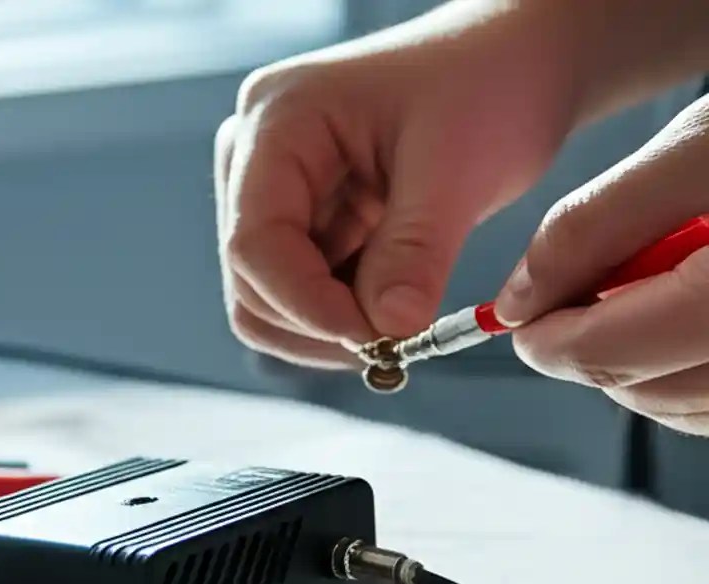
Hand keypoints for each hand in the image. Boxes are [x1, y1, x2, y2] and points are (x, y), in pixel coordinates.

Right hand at [214, 3, 577, 368]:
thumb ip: (416, 252)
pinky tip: (393, 307)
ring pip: (266, 297)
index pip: (255, 242)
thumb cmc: (487, 84)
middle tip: (395, 343)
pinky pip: (300, 290)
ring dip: (327, 328)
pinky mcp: (302, 218)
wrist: (512, 61)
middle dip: (318, 322)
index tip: (375, 338)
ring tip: (398, 326)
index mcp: (279, 123)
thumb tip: (388, 328)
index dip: (305, 303)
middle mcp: (256, 156)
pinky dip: (342, 314)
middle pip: (250, 279)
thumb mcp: (460, 167)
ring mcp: (274, 190)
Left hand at [496, 96, 708, 435]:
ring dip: (636, 370)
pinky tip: (681, 315)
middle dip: (588, 353)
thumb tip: (519, 299)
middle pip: (650, 389)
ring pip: (689, 410)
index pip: (620, 352)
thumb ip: (599, 224)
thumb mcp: (701, 149)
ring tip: (635, 294)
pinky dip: (686, 377)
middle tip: (564, 302)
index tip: (515, 318)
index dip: (551, 342)